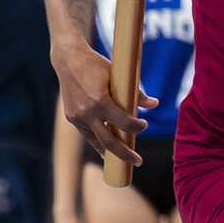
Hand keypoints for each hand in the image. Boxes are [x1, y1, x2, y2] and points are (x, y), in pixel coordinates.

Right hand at [54, 43, 150, 167]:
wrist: (68, 60)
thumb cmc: (96, 65)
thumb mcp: (118, 75)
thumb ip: (136, 93)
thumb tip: (155, 104)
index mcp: (100, 102)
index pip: (124, 123)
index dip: (137, 127)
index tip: (144, 125)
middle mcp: (87, 113)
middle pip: (108, 141)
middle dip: (125, 154)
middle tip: (139, 162)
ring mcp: (77, 117)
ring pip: (96, 141)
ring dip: (110, 151)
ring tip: (123, 161)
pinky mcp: (71, 117)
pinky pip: (87, 134)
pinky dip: (97, 142)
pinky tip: (106, 150)